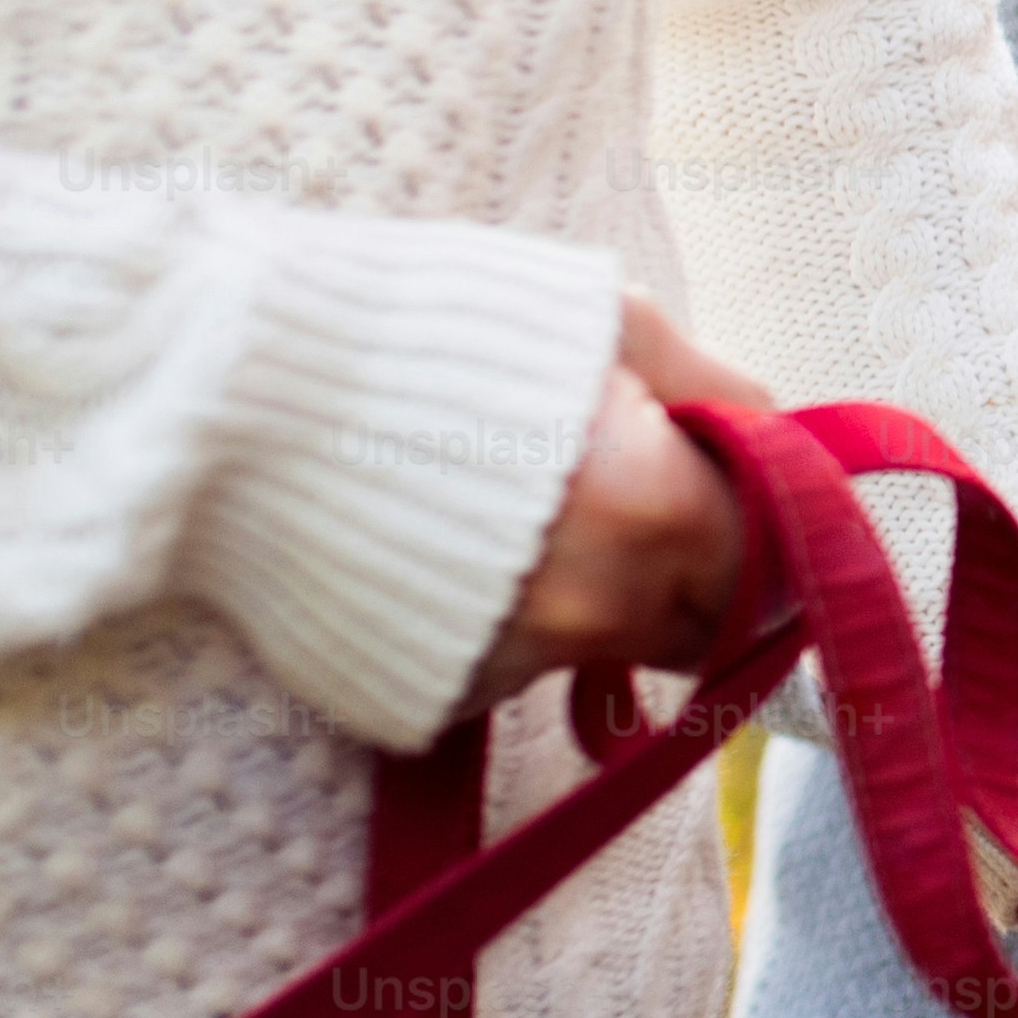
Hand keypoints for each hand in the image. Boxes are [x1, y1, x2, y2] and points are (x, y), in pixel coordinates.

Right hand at [470, 296, 773, 704]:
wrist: (237, 389)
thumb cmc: (431, 330)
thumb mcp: (604, 318)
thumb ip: (716, 391)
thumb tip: (780, 441)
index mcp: (658, 513)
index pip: (772, 571)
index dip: (758, 536)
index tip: (724, 505)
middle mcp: (596, 610)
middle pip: (696, 629)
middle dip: (682, 578)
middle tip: (623, 506)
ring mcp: (510, 666)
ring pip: (596, 653)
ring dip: (584, 599)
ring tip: (509, 512)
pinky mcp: (432, 699)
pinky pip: (505, 672)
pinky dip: (497, 626)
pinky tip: (447, 553)